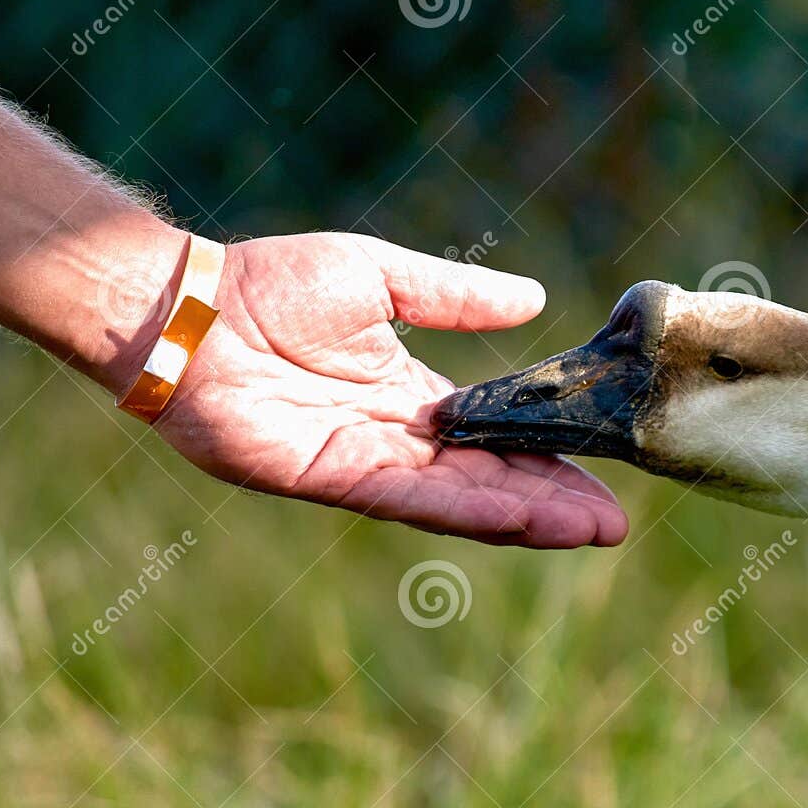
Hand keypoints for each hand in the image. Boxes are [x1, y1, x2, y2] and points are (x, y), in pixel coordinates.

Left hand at [153, 232, 627, 547]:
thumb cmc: (273, 284)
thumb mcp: (383, 277)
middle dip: (551, 501)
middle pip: (489, 479)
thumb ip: (454, 297)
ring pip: (459, 498)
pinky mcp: (332, 477)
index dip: (547, 456)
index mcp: (413, 396)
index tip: (603, 469)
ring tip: (587, 530)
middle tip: (614, 524)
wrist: (193, 307)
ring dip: (524, 516)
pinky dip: (465, 509)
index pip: (496, 436)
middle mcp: (399, 440)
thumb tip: (532, 300)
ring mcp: (368, 463)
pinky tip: (517, 517)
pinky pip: (410, 498)